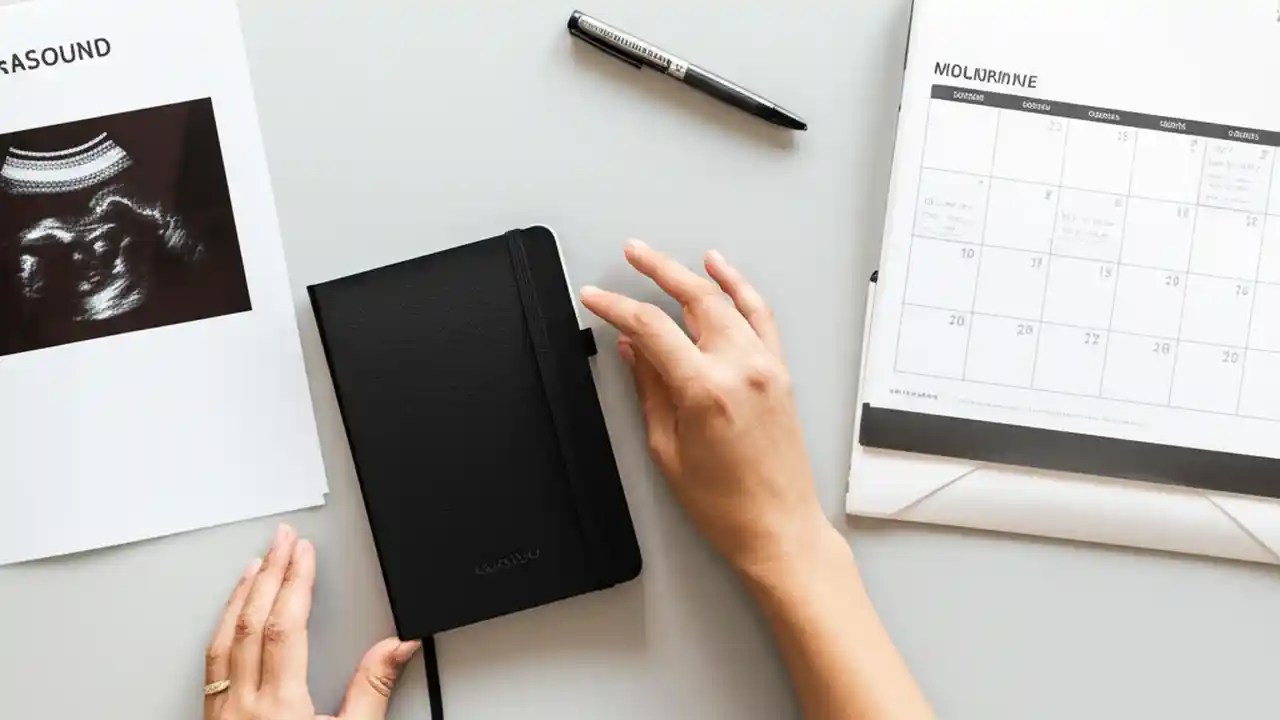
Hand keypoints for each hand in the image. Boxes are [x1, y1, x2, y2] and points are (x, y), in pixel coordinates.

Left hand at [205, 524, 420, 719]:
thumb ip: (373, 691)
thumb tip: (396, 648)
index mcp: (282, 708)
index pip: (286, 627)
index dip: (296, 582)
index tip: (305, 553)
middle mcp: (244, 705)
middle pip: (252, 624)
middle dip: (270, 574)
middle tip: (282, 541)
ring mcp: (222, 712)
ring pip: (224, 640)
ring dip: (241, 595)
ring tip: (256, 565)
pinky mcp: (212, 719)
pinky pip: (212, 663)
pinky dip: (223, 627)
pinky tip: (232, 615)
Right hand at [581, 241, 830, 578]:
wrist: (778, 525)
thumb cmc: (723, 502)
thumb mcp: (667, 447)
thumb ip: (649, 388)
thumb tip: (634, 349)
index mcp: (705, 389)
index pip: (652, 328)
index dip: (617, 307)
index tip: (595, 297)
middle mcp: (740, 368)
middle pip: (694, 298)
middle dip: (657, 269)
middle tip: (631, 253)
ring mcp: (765, 366)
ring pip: (727, 300)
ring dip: (694, 272)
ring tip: (665, 257)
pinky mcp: (779, 372)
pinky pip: (760, 315)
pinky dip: (740, 288)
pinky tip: (722, 271)